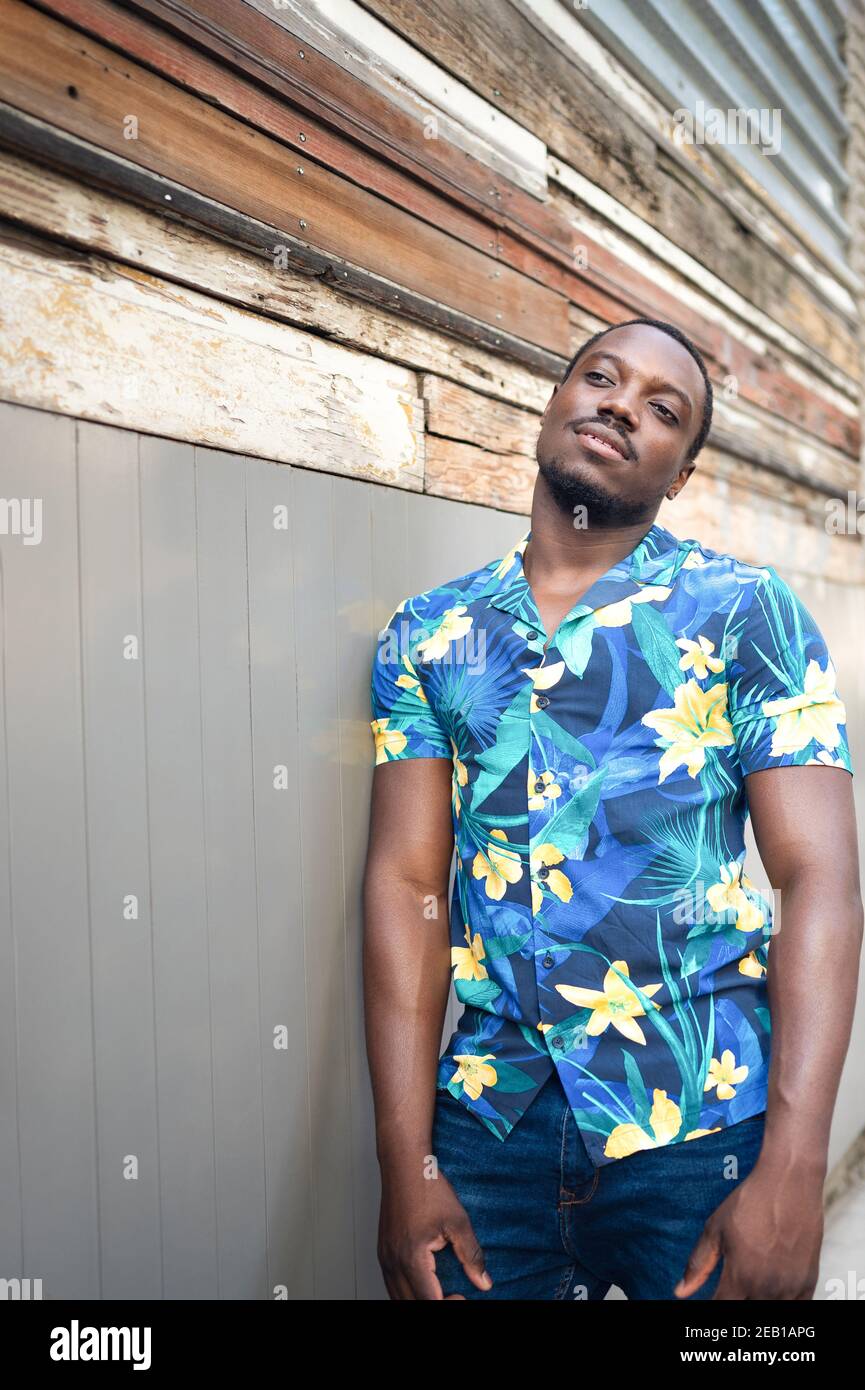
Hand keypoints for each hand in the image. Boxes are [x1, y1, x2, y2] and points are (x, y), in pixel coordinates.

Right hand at [378, 1162, 492, 1298]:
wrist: (403, 1164)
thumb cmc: (428, 1187)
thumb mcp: (458, 1221)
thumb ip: (471, 1256)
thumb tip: (484, 1283)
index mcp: (411, 1257)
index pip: (428, 1301)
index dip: (449, 1305)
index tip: (463, 1297)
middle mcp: (393, 1262)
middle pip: (409, 1304)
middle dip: (435, 1305)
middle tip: (456, 1296)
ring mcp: (384, 1257)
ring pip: (397, 1297)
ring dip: (419, 1300)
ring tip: (442, 1293)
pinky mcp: (383, 1252)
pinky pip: (391, 1284)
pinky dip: (407, 1292)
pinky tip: (423, 1286)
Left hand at [674, 1162, 823, 1299]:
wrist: (788, 1183)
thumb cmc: (749, 1202)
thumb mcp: (716, 1229)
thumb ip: (699, 1264)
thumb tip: (680, 1292)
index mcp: (740, 1277)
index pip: (721, 1309)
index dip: (712, 1307)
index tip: (712, 1297)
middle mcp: (767, 1288)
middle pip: (747, 1314)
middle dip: (736, 1303)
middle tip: (731, 1290)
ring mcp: (790, 1287)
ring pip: (772, 1314)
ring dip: (758, 1305)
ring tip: (749, 1291)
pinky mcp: (808, 1282)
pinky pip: (797, 1309)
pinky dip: (783, 1305)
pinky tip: (772, 1293)